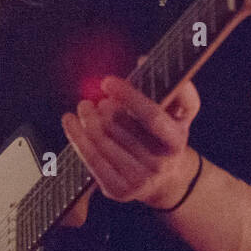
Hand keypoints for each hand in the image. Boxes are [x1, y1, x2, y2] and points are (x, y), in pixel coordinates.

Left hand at [61, 55, 200, 207]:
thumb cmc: (167, 134)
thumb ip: (170, 85)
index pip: (152, 117)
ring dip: (88, 119)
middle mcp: (160, 164)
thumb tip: (143, 60)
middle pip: (121, 128)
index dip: (130, 96)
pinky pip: (90, 160)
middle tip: (98, 97)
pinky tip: (70, 122)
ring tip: (84, 106)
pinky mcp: (120, 190)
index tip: (109, 81)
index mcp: (176, 140)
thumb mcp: (180, 111)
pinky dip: (76, 137)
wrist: (167, 179)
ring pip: (102, 142)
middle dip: (104, 108)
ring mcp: (140, 180)